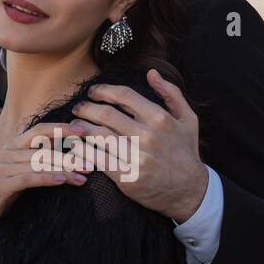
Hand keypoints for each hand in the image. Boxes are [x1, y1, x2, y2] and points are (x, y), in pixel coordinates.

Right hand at [0, 123, 90, 241]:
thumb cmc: (3, 193)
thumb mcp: (22, 172)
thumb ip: (38, 160)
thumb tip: (66, 152)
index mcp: (13, 146)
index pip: (39, 130)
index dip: (61, 128)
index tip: (83, 131)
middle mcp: (6, 152)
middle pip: (42, 148)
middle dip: (69, 155)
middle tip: (91, 162)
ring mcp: (0, 167)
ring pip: (38, 163)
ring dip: (63, 170)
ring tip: (83, 177)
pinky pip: (27, 178)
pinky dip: (46, 178)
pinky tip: (62, 181)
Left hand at [70, 69, 207, 220]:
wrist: (189, 190)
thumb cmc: (186, 152)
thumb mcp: (188, 119)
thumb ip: (171, 94)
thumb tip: (151, 73)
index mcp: (160, 119)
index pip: (125, 95)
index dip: (104, 90)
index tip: (93, 91)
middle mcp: (147, 136)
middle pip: (106, 114)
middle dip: (86, 107)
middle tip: (78, 107)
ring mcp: (136, 157)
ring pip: (99, 136)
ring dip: (81, 127)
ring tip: (74, 125)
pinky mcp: (127, 177)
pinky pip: (97, 159)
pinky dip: (82, 150)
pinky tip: (75, 145)